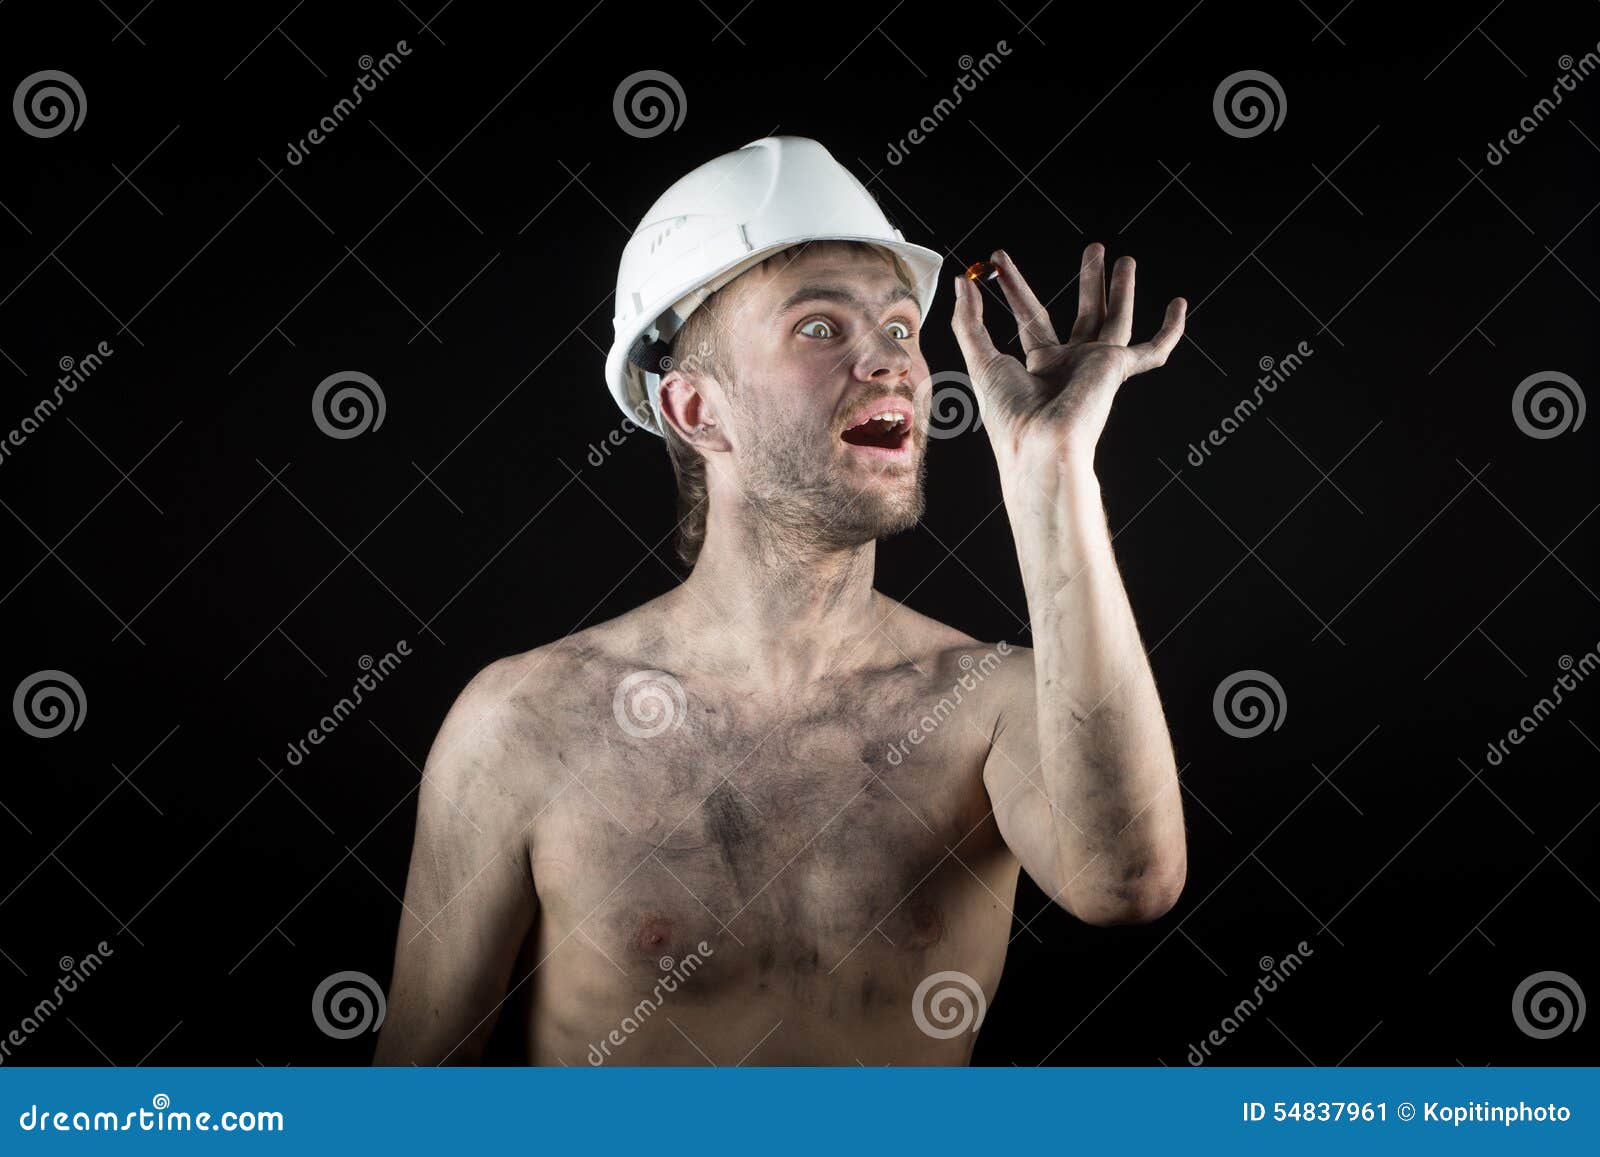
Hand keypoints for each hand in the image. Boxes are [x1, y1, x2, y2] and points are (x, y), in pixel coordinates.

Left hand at [950, 243, 1185, 460]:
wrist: (1038, 442)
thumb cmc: (1008, 414)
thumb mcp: (981, 359)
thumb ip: (969, 320)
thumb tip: (963, 281)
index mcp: (1041, 366)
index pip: (1031, 316)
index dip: (1016, 286)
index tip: (998, 259)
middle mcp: (1073, 365)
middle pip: (1085, 313)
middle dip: (1090, 281)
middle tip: (1094, 249)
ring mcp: (1098, 366)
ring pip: (1116, 319)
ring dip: (1122, 290)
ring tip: (1125, 260)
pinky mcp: (1117, 369)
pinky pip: (1154, 350)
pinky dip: (1170, 330)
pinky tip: (1180, 305)